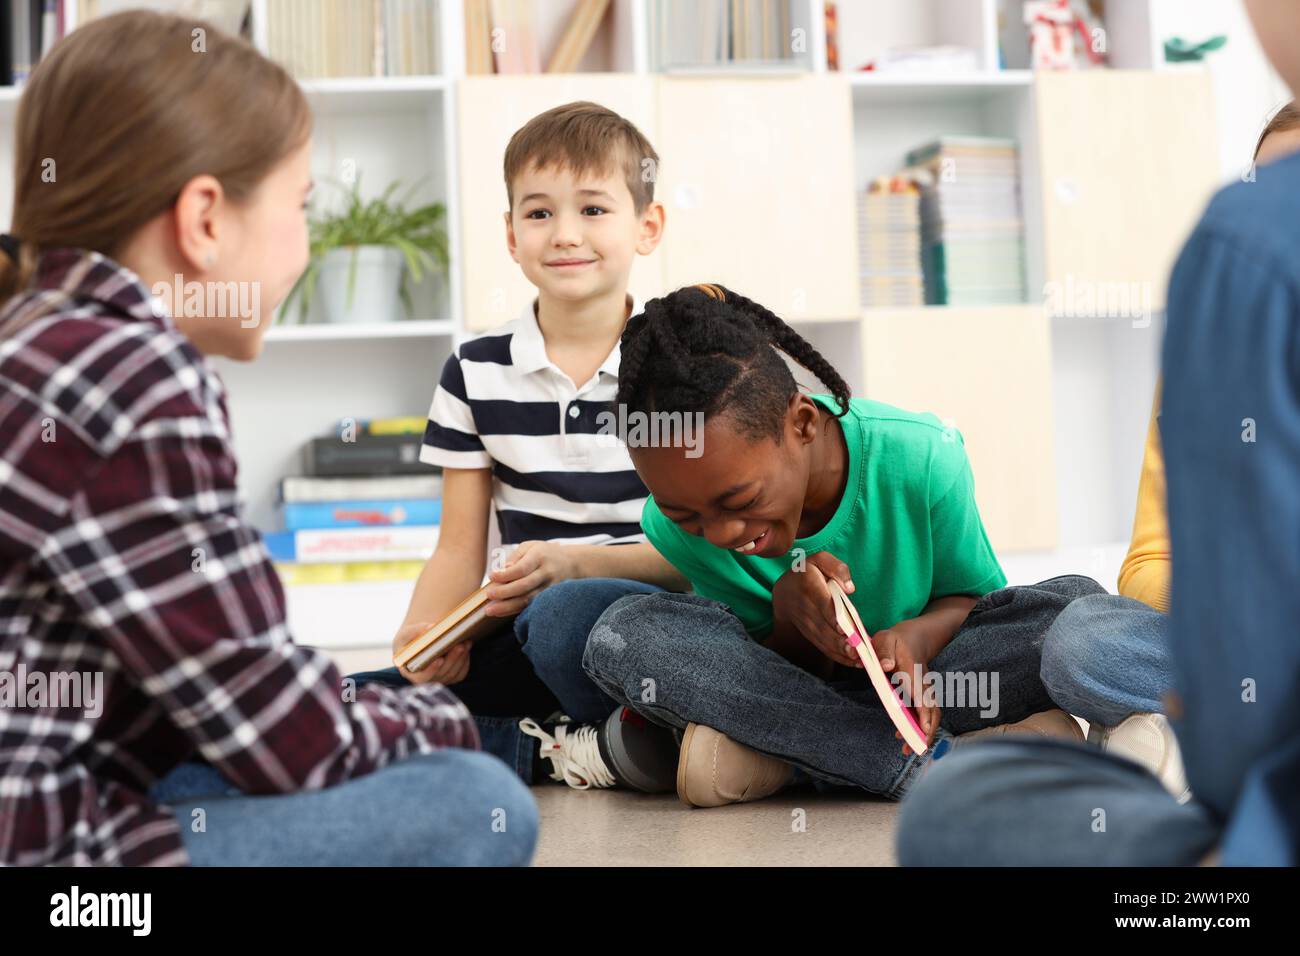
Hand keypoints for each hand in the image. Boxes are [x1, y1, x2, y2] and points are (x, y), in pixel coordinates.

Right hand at [392, 621, 470, 685]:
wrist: (418, 643)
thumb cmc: (409, 639)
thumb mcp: (406, 634)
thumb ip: (414, 632)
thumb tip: (431, 628)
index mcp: (410, 672)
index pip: (421, 677)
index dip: (431, 670)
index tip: (440, 659)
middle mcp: (425, 679)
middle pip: (441, 674)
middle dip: (452, 659)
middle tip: (459, 645)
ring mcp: (439, 679)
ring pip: (453, 673)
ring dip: (460, 658)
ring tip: (466, 642)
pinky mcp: (450, 676)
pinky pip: (460, 672)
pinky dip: (465, 660)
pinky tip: (467, 646)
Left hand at [483, 540, 578, 616]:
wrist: (572, 564)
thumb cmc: (545, 554)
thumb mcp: (530, 547)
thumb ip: (515, 557)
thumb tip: (502, 570)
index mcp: (540, 556)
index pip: (521, 568)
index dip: (505, 574)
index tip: (491, 576)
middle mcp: (547, 573)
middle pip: (524, 585)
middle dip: (504, 592)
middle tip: (488, 595)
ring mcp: (550, 588)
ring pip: (528, 600)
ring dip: (507, 607)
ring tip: (490, 610)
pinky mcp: (551, 599)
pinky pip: (531, 606)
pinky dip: (515, 610)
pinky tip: (502, 612)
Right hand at [770, 550, 860, 668]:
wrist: (785, 592)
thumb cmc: (808, 573)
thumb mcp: (819, 560)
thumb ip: (836, 567)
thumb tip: (849, 588)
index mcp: (808, 585)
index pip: (822, 603)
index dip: (833, 617)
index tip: (844, 628)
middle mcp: (805, 608)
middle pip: (824, 627)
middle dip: (841, 642)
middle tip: (857, 651)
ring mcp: (807, 624)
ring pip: (824, 641)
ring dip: (841, 653)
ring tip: (860, 660)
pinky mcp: (811, 635)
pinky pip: (824, 647)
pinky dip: (839, 657)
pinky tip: (854, 662)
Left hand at [871, 619, 939, 754]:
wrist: (915, 637)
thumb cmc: (896, 640)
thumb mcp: (886, 639)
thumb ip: (884, 651)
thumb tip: (887, 666)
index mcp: (913, 672)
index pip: (922, 696)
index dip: (924, 714)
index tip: (923, 731)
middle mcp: (923, 685)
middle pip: (931, 711)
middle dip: (926, 731)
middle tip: (915, 749)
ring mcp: (924, 691)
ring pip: (929, 715)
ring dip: (923, 733)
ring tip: (908, 749)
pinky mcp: (921, 696)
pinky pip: (924, 714)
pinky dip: (919, 727)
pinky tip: (904, 735)